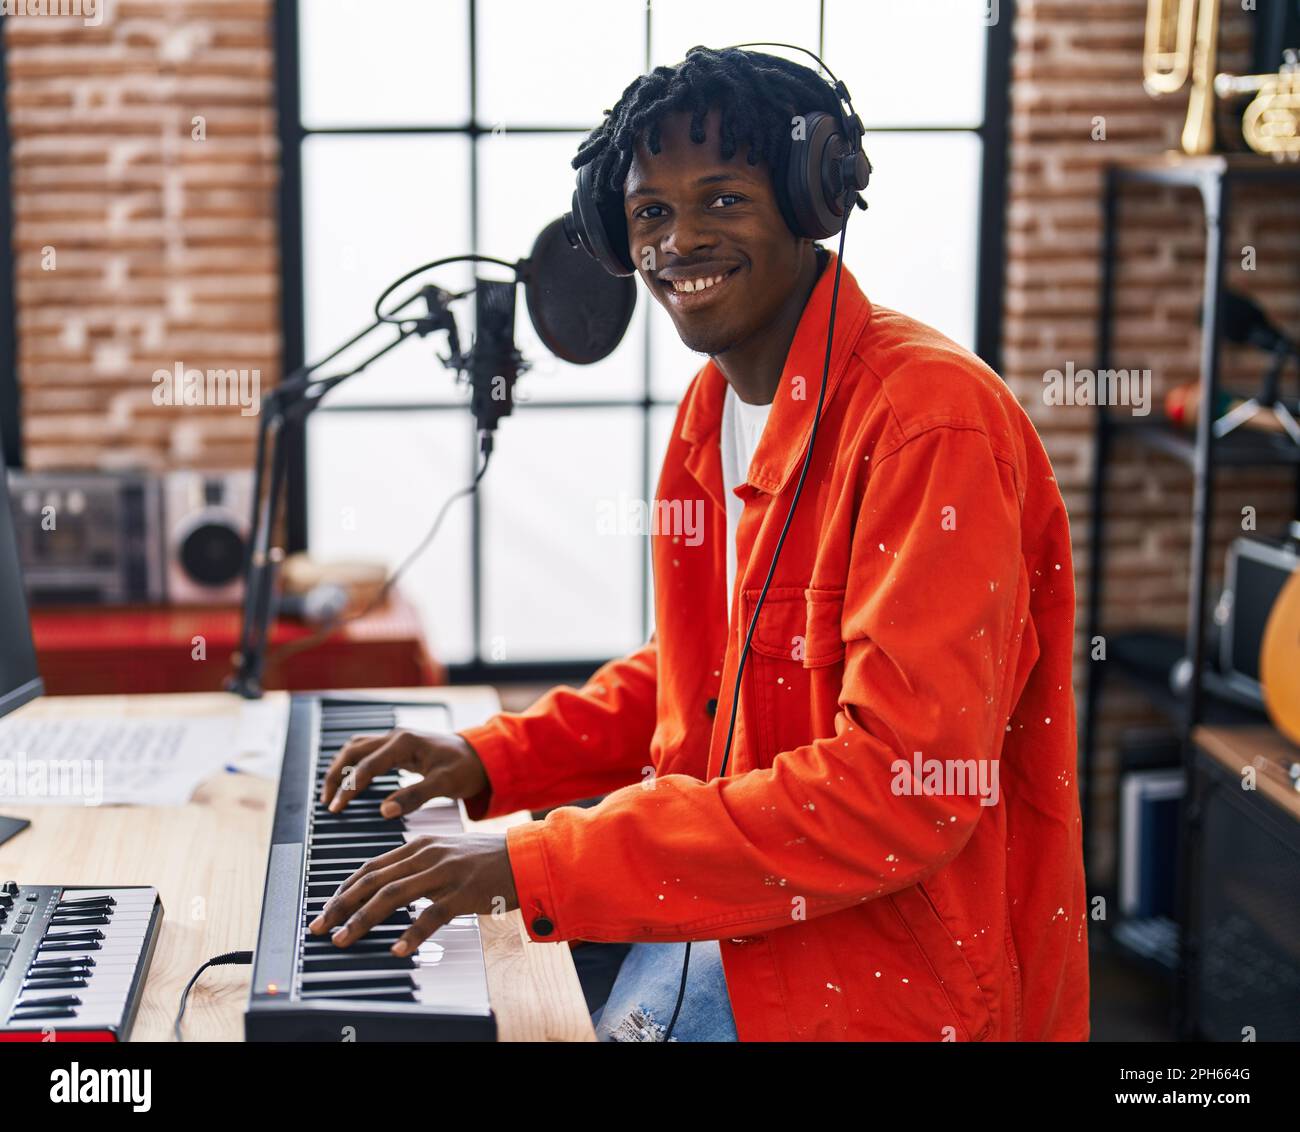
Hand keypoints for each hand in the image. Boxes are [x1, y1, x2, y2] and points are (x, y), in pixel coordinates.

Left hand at [307, 832, 517, 954]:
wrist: (524, 856)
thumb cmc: (484, 859)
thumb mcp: (445, 852)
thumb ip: (416, 865)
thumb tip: (384, 885)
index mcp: (419, 846)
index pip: (370, 866)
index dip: (344, 888)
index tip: (326, 908)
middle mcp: (426, 855)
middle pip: (373, 881)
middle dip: (341, 905)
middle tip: (320, 926)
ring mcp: (444, 873)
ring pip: (392, 896)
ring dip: (362, 919)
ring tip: (343, 938)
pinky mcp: (463, 893)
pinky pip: (431, 915)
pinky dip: (411, 933)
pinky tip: (397, 949)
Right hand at [320, 728, 488, 815]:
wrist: (482, 755)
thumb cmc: (466, 768)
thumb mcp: (445, 784)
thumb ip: (415, 796)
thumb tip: (384, 811)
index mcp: (405, 743)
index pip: (366, 766)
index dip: (348, 789)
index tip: (336, 808)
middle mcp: (396, 736)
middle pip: (353, 751)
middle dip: (336, 775)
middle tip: (327, 802)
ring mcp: (396, 739)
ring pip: (357, 747)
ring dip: (341, 767)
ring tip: (331, 792)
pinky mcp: (399, 746)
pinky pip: (367, 750)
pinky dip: (353, 764)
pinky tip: (349, 780)